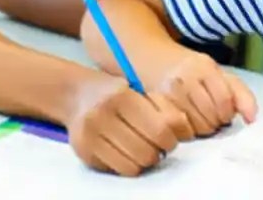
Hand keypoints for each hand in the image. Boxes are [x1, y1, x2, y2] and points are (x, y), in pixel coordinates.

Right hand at [65, 73, 190, 176]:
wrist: (76, 95)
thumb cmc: (117, 94)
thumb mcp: (141, 92)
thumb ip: (165, 109)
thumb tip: (186, 132)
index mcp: (121, 96)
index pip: (160, 130)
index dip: (171, 139)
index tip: (171, 138)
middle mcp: (102, 115)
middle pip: (147, 151)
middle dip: (159, 152)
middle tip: (158, 146)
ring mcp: (90, 135)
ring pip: (133, 165)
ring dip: (145, 161)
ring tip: (143, 149)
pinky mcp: (84, 152)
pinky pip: (118, 170)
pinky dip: (129, 165)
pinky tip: (127, 153)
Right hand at [157, 50, 256, 136]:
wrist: (153, 58)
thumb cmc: (192, 70)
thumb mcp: (219, 75)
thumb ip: (241, 94)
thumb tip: (253, 119)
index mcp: (205, 66)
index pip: (225, 101)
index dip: (228, 113)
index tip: (224, 113)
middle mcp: (185, 77)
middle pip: (211, 117)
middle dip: (215, 122)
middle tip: (211, 117)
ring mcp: (168, 92)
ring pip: (196, 127)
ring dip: (202, 129)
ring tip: (199, 119)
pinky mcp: (157, 105)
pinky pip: (179, 130)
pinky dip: (187, 131)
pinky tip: (185, 121)